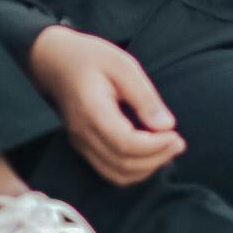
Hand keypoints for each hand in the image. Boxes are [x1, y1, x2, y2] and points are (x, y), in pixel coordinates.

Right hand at [25, 24, 184, 183]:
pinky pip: (111, 170)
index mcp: (91, 110)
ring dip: (147, 167)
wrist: (53, 60)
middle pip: (123, 164)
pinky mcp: (84, 147)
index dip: (155, 146)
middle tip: (178, 141)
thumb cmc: (89, 57)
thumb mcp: (123, 65)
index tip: (175, 134)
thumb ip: (145, 97)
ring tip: (167, 147)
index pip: (125, 144)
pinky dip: (135, 169)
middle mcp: (82, 133)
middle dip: (157, 158)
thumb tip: (167, 126)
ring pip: (117, 174)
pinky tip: (151, 151)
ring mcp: (80, 143)